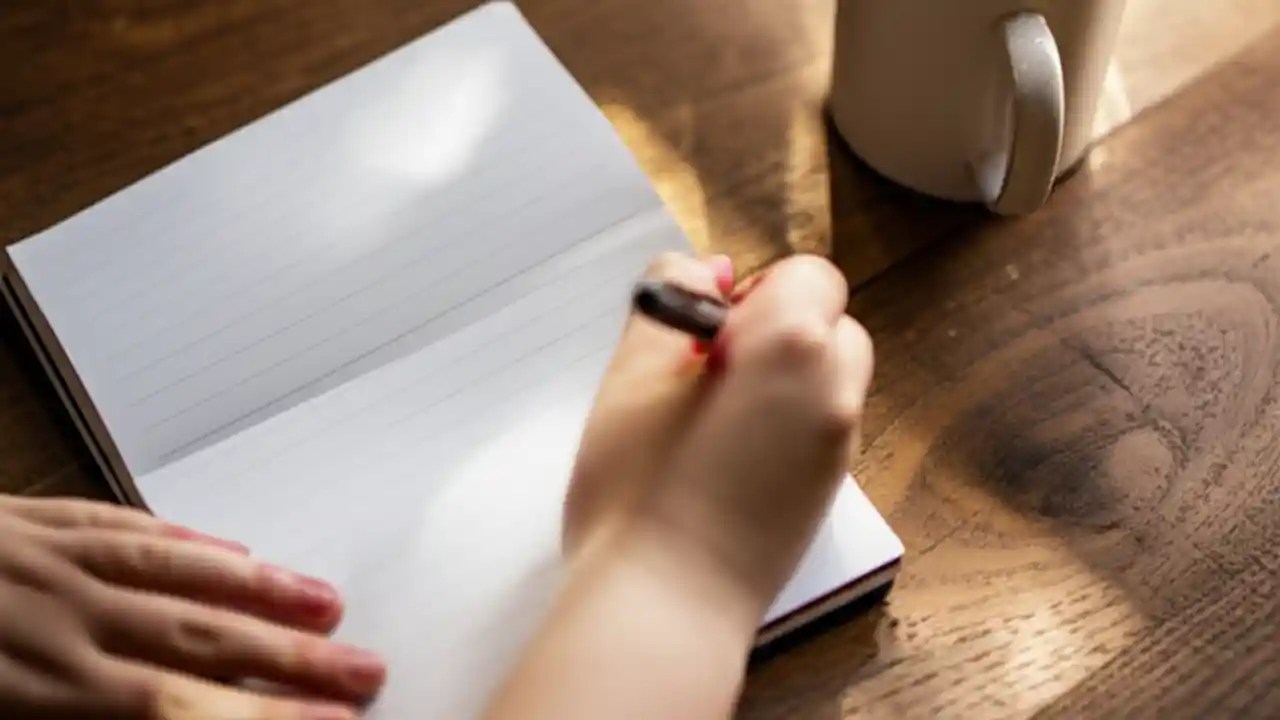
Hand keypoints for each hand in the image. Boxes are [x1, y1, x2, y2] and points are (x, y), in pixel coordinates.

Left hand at [0, 496, 384, 719]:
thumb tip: (174, 708)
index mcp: (37, 682)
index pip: (175, 704)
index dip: (262, 715)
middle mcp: (58, 613)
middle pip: (199, 635)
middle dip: (291, 657)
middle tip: (364, 668)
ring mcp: (44, 559)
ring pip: (176, 570)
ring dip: (261, 588)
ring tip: (329, 603)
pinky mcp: (24, 522)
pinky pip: (116, 524)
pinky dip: (181, 536)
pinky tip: (230, 547)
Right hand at [565, 252, 872, 622]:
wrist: (662, 605)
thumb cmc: (638, 493)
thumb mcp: (632, 370)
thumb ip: (672, 296)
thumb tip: (709, 271)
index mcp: (794, 346)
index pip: (808, 275)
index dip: (754, 290)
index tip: (706, 327)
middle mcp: (834, 394)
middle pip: (828, 326)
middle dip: (775, 331)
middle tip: (706, 368)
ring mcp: (836, 450)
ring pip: (823, 381)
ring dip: (779, 379)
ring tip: (709, 419)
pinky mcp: (823, 496)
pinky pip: (815, 432)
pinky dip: (782, 427)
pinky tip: (722, 461)